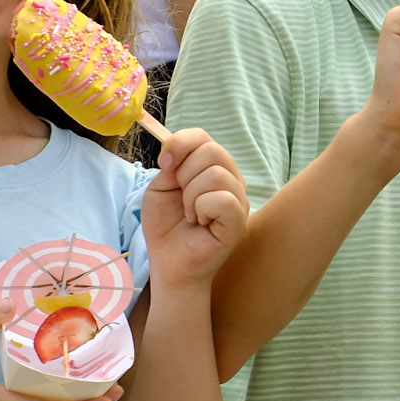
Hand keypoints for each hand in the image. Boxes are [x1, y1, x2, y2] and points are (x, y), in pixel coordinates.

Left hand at [144, 127, 247, 289]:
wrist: (168, 263)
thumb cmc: (167, 226)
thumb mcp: (160, 187)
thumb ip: (171, 164)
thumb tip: (175, 152)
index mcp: (212, 168)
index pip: (203, 137)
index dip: (180, 144)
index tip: (164, 163)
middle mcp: (231, 180)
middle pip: (212, 151)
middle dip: (184, 174)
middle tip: (181, 200)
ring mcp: (239, 200)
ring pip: (216, 175)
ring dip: (191, 197)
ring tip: (190, 214)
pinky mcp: (239, 221)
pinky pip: (223, 199)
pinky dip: (202, 209)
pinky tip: (200, 222)